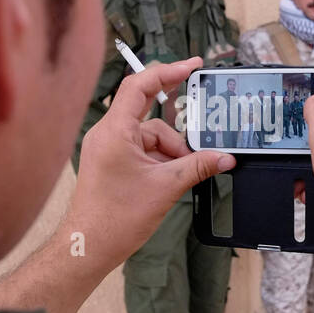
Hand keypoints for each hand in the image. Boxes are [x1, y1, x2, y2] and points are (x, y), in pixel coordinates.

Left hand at [69, 57, 233, 267]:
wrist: (88, 247)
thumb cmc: (115, 219)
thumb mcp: (166, 188)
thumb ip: (197, 166)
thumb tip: (225, 157)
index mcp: (115, 131)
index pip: (140, 85)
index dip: (168, 71)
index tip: (193, 66)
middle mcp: (107, 134)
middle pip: (150, 115)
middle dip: (176, 134)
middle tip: (199, 146)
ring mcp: (107, 148)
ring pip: (149, 137)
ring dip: (170, 154)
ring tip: (179, 178)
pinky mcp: (109, 162)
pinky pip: (141, 151)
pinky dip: (159, 162)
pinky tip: (168, 181)